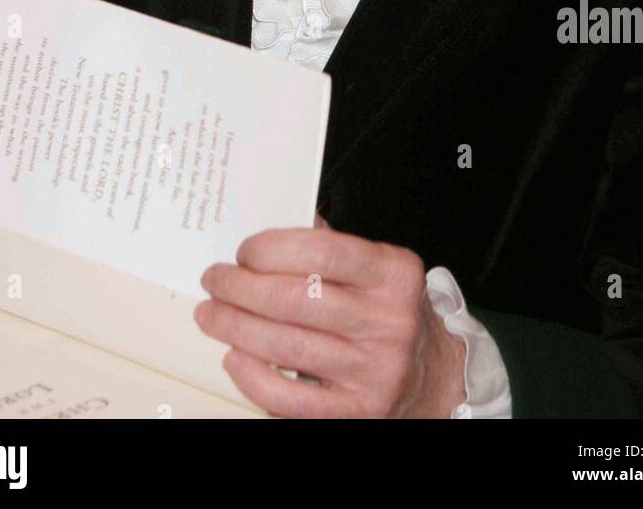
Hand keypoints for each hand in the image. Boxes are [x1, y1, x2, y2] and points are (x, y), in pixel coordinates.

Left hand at [193, 216, 466, 417]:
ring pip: (285, 347)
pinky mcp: (356, 411)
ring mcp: (374, 371)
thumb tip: (267, 231)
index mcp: (393, 274)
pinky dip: (252, 377)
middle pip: (293, 300)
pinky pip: (290, 399)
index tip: (244, 252)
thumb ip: (329, 246)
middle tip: (215, 280)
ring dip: (235, 327)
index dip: (271, 249)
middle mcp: (388, 321)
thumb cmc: (388, 312)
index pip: (322, 251)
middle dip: (240, 288)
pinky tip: (235, 356)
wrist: (430, 377)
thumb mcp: (375, 269)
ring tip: (212, 314)